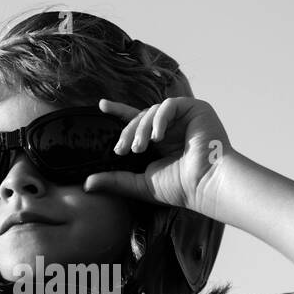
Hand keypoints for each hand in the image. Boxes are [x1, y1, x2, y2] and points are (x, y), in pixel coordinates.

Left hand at [84, 97, 232, 218]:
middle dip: (128, 132)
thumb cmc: (180, 188)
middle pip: (140, 117)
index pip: (137, 122)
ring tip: (140, 148)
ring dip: (141, 128)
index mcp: (161, 142)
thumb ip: (115, 181)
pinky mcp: (196, 109)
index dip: (119, 112)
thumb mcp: (140, 184)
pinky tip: (157, 137)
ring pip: (151, 111)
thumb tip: (86, 184)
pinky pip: (169, 105)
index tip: (102, 106)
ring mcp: (184, 118)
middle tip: (122, 150)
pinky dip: (159, 119)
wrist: (206, 185)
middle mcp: (172, 128)